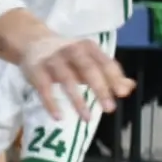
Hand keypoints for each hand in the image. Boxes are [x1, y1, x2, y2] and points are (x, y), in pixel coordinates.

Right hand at [19, 35, 133, 119]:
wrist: (33, 42)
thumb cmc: (68, 56)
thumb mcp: (90, 61)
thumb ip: (110, 75)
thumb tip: (128, 88)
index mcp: (88, 48)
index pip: (104, 62)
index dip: (114, 77)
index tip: (122, 94)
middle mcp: (71, 50)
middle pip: (87, 69)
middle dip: (99, 89)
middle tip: (110, 109)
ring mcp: (52, 59)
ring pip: (66, 79)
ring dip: (77, 100)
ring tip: (87, 119)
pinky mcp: (35, 70)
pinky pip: (43, 87)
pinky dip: (51, 103)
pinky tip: (58, 117)